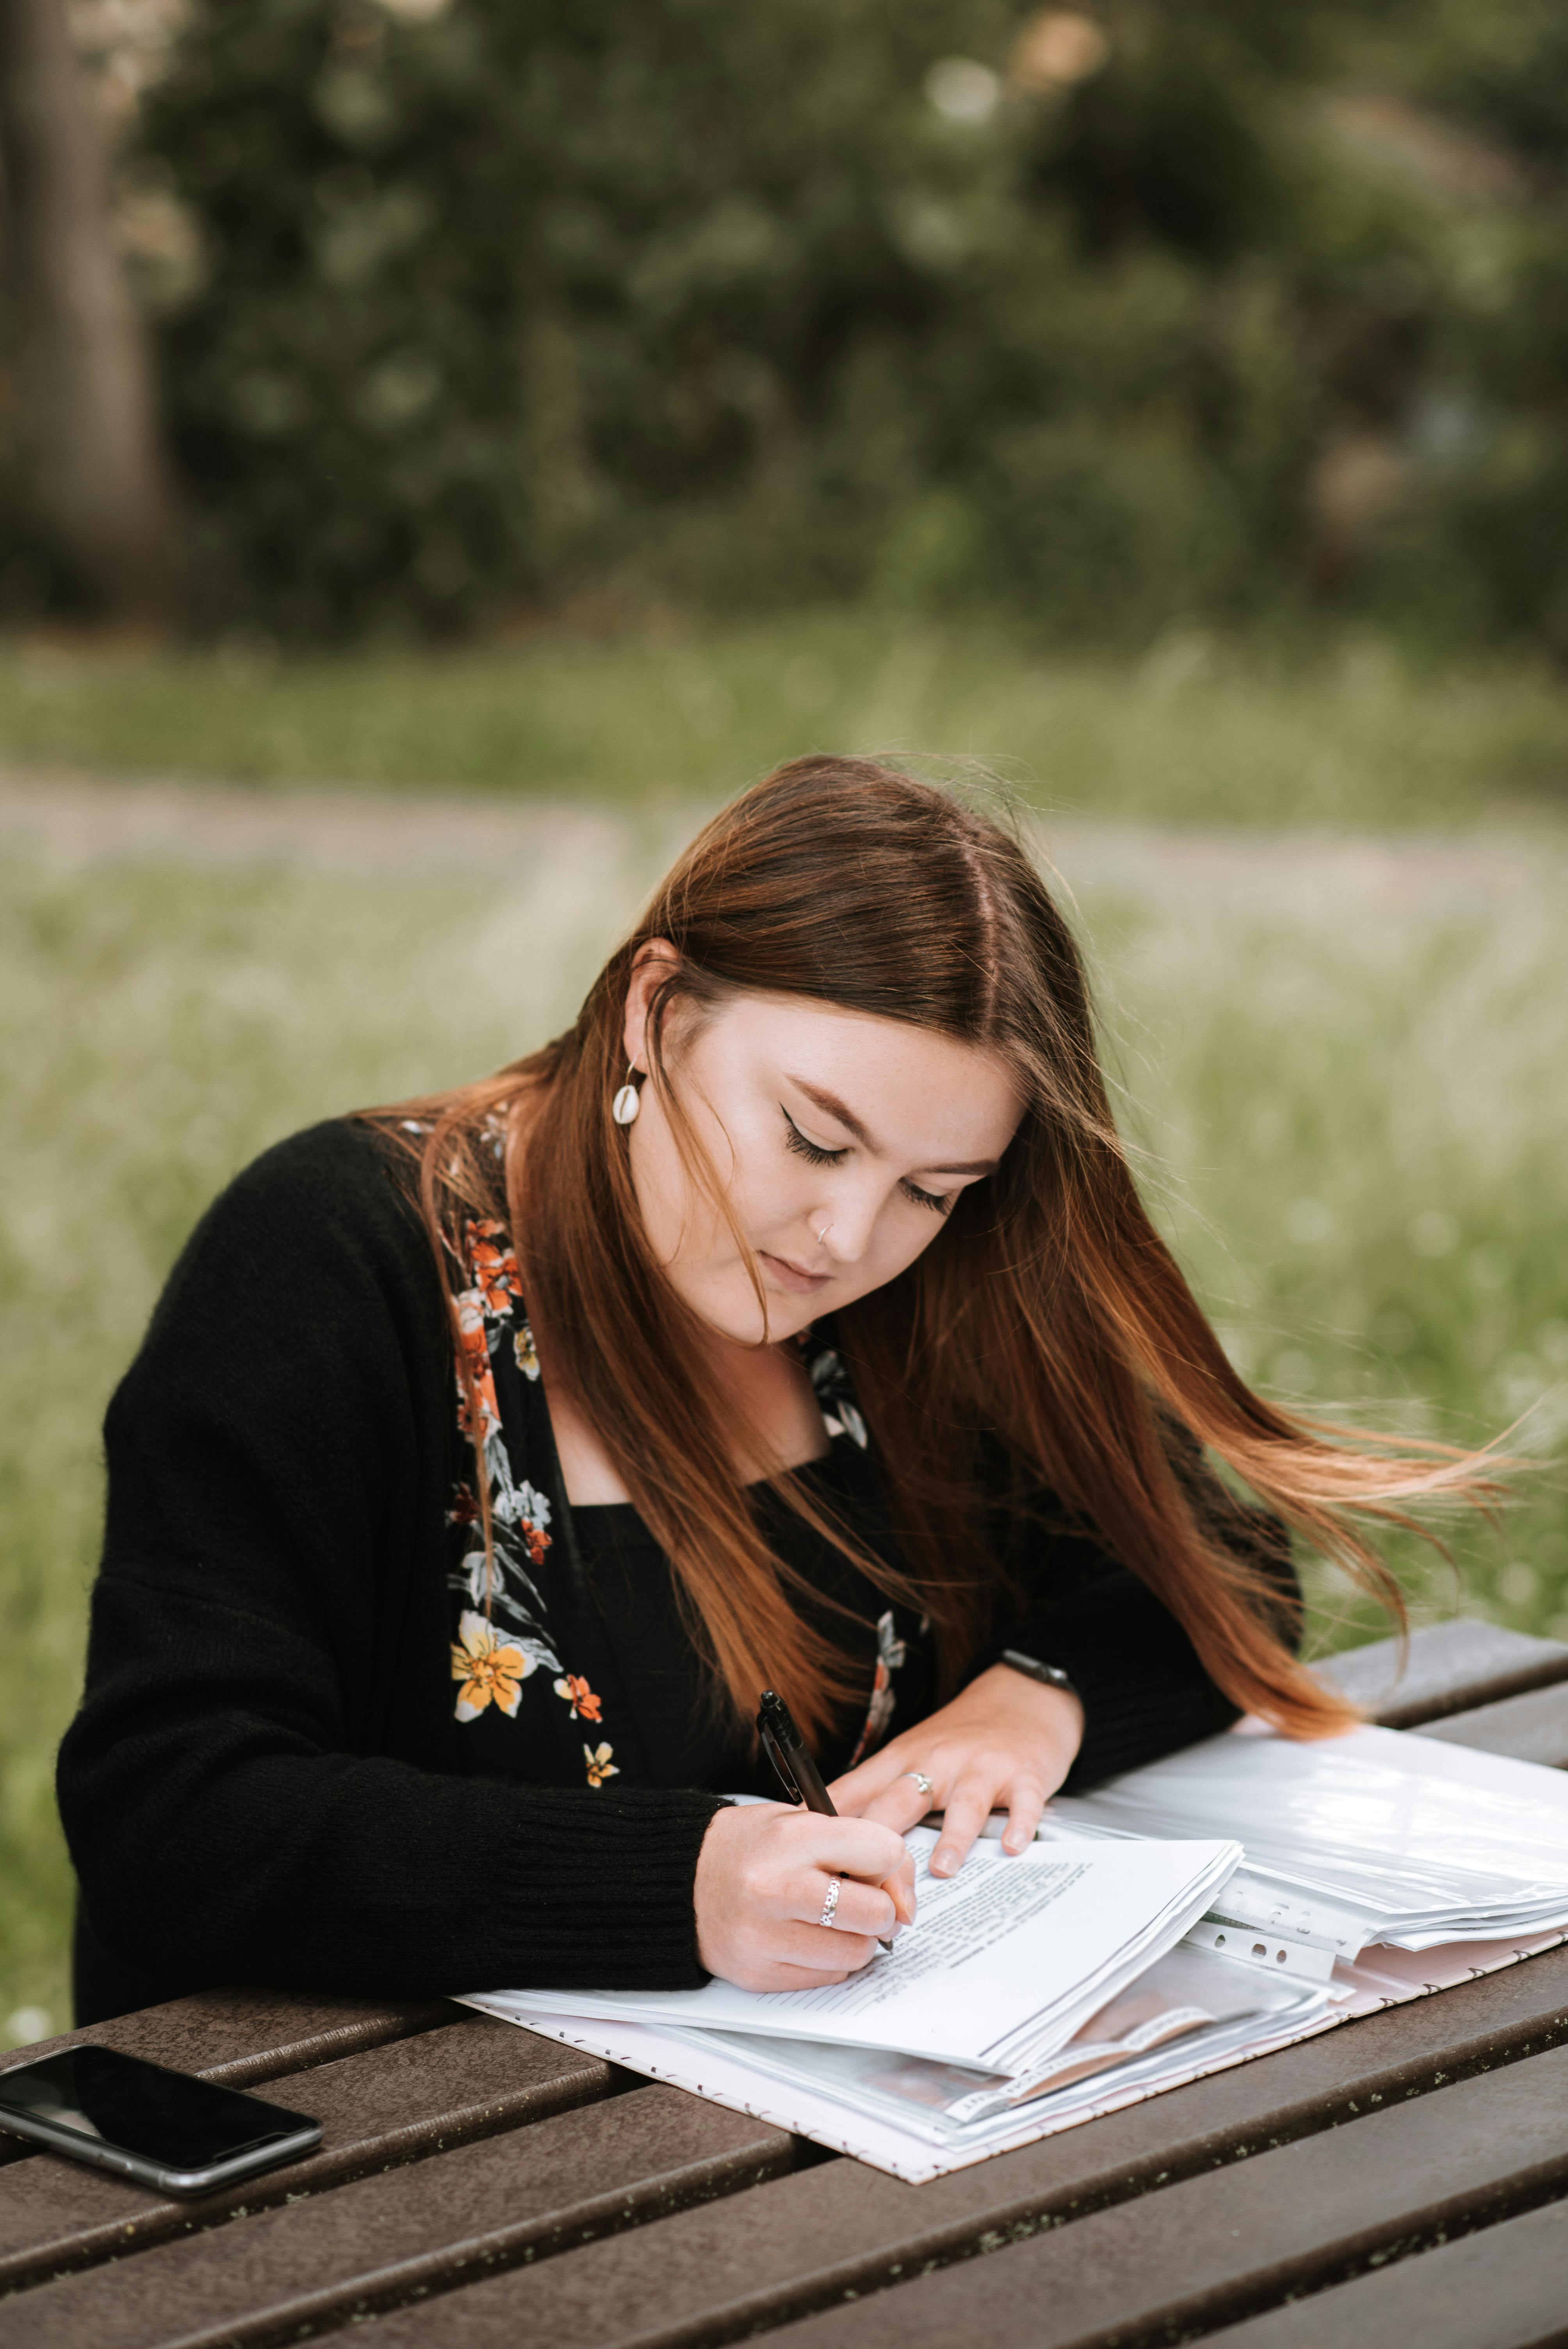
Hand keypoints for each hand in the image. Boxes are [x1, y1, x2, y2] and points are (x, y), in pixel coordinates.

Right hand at [694, 1802, 914, 1991]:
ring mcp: (765, 1937)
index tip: (877, 1868)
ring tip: (838, 1922)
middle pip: (875, 1912)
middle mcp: (777, 1888)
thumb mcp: (802, 1823)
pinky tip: (811, 1938)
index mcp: (792, 1837)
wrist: (681, 1879)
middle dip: (884, 1910)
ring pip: (855, 1953)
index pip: (883, 1851)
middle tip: (870, 1905)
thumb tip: (906, 1903)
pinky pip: (827, 1978)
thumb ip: (857, 1847)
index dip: (890, 1863)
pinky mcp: (758, 1974)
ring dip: (859, 1940)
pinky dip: (831, 1962)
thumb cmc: (751, 1847)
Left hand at [830, 1663, 1084, 1877]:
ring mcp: (981, 1768)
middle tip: (872, 1887)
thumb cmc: (957, 1738)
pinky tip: (1012, 1847)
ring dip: (952, 1837)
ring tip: (942, 1870)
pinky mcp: (1023, 1775)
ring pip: (963, 1803)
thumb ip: (870, 1793)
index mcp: (900, 1760)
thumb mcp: (906, 1755)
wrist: (1020, 1698)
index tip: (809, 1859)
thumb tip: (817, 1834)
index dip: (831, 1827)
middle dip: (881, 1843)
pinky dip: (1019, 1825)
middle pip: (900, 1801)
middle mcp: (936, 1762)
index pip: (857, 1794)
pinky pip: (1022, 1803)